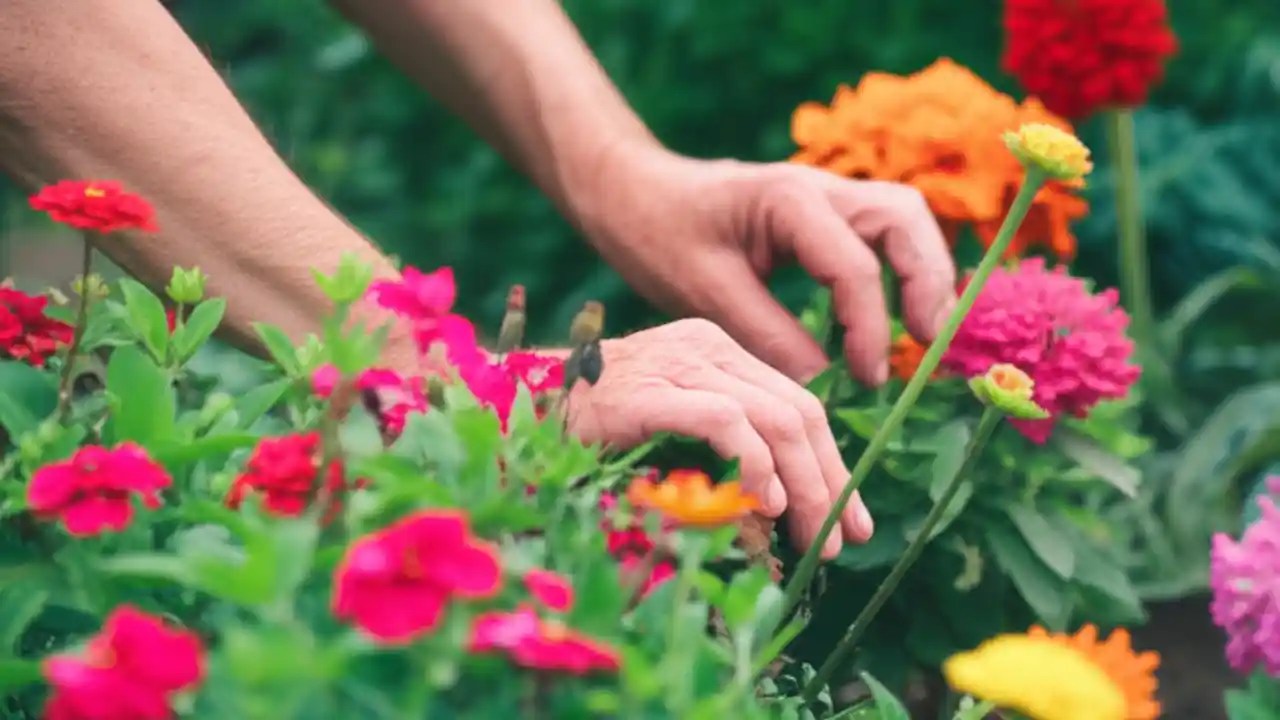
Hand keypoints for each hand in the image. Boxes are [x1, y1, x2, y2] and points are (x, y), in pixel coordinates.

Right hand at [566, 318, 872, 557]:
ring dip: (806, 482)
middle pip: (798, 411)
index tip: (850, 517)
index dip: (833, 463)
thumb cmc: (589, 430)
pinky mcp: (653, 388)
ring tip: (814, 533)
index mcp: (717, 352)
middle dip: (831, 479)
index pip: (798, 403)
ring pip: (775, 417)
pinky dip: (756, 463)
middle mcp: (707, 347)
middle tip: (844, 537)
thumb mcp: (672, 431)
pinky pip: (725, 420)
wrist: (516, 406)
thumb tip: (780, 506)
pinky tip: (767, 502)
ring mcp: (680, 363)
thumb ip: (723, 449)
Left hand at [578, 145, 957, 384]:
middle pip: (905, 219)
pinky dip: (898, 269)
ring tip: (923, 333)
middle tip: (925, 343)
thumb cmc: (658, 234)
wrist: (634, 194)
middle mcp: (819, 187)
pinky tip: (893, 315)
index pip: (855, 265)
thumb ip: (766, 335)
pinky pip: (880, 233)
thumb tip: (823, 384)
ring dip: (923, 272)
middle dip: (926, 281)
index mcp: (788, 199)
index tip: (867, 379)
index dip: (870, 329)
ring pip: (903, 220)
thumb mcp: (704, 292)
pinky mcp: (823, 213)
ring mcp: (826, 195)